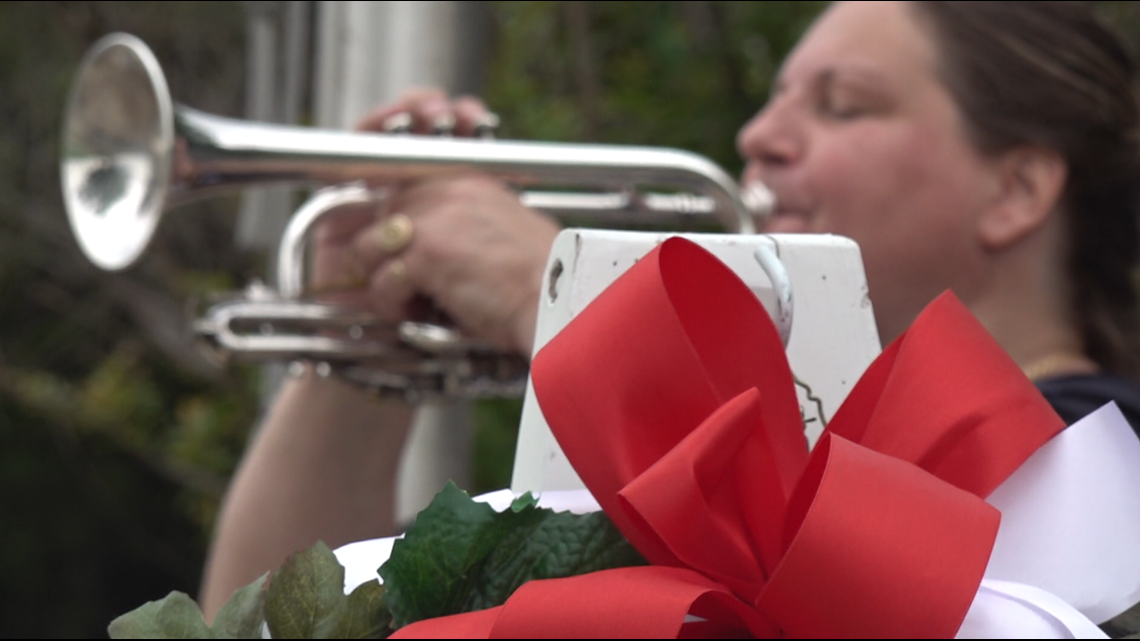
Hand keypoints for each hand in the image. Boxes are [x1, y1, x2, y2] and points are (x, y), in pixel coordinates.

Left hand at [353, 175, 559, 355]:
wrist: (558, 303)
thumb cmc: (545, 281)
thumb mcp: (511, 234)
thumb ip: (473, 226)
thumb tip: (447, 246)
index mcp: (472, 183)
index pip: (409, 189)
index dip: (400, 222)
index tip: (403, 249)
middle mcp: (449, 191)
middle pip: (384, 213)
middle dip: (387, 251)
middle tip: (410, 282)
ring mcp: (434, 220)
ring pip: (371, 247)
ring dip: (384, 278)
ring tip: (412, 300)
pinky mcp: (425, 255)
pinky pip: (382, 281)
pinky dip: (393, 304)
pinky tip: (421, 313)